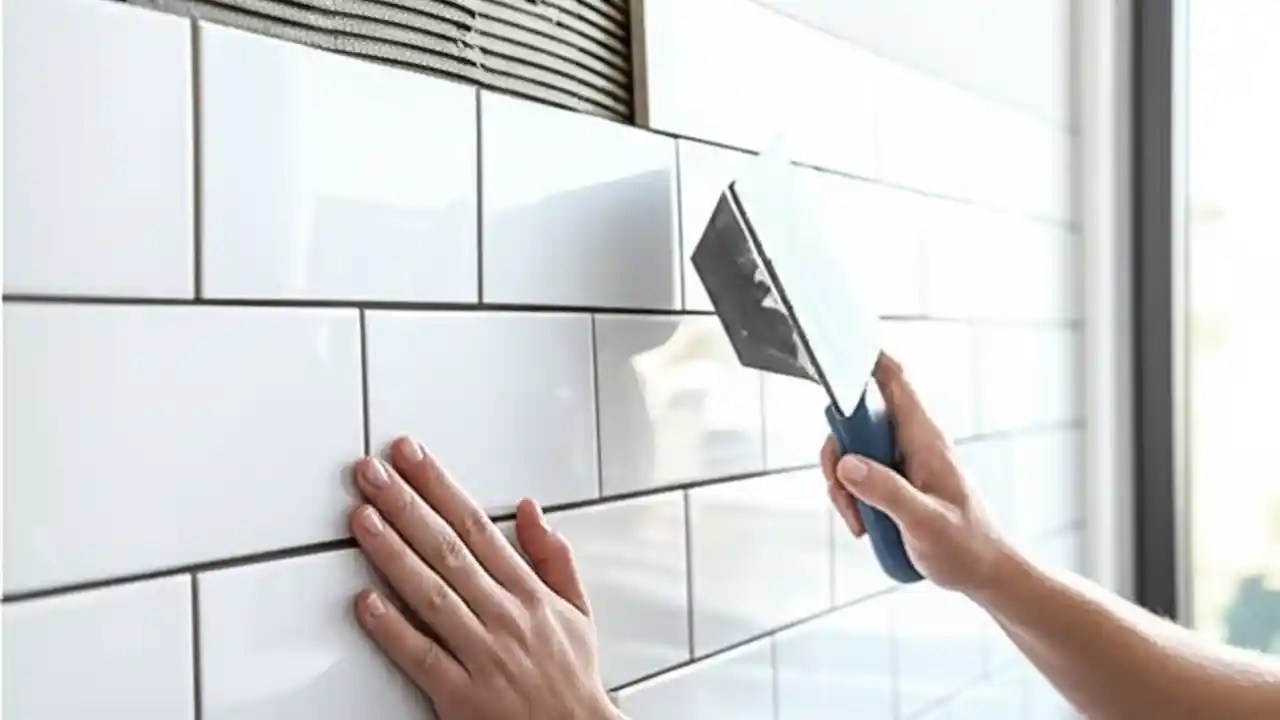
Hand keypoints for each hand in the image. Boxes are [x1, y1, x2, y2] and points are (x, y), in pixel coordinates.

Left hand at [348, 436, 621, 719]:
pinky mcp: (462, 696)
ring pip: (431, 594)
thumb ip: (553, 557)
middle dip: (406, 504)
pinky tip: (365, 602)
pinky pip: (423, 657)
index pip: (476, 526)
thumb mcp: (578, 610)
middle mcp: (505, 616)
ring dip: (392, 553)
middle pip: (447, 549)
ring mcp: (483, 654)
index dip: (440, 486)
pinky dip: (393, 630)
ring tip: (361, 518)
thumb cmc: (571, 679)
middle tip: (370, 472)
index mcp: (529, 592)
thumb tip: (530, 508)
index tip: (410, 455)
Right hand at [821, 353, 1014, 593]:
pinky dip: (852, 497)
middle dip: (839, 454)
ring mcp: (903, 461)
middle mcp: (912, 442)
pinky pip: (860, 475)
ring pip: (853, 451)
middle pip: (857, 420)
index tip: (836, 362)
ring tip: (860, 521)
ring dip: (844, 484)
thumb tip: (848, 464)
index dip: (865, 361)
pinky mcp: (896, 480)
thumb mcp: (925, 523)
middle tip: (843, 491)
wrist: (984, 572)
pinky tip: (866, 524)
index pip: (893, 381)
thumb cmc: (968, 546)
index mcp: (925, 439)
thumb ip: (887, 492)